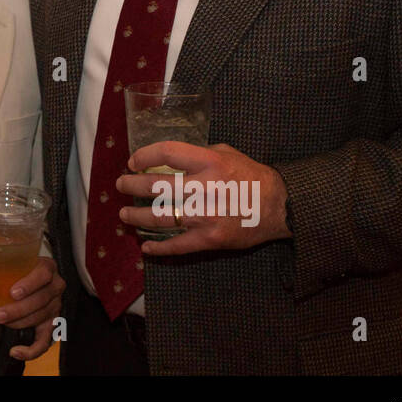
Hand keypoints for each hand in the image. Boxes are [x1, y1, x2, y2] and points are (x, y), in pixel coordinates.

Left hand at [0, 257, 64, 360]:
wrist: (29, 283)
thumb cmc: (16, 272)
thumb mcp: (2, 266)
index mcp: (46, 267)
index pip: (43, 273)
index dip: (30, 284)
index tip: (13, 293)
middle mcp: (55, 286)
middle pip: (41, 299)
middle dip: (19, 309)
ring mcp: (55, 306)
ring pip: (42, 318)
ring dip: (20, 323)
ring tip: (1, 324)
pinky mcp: (52, 325)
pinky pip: (45, 341)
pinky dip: (31, 350)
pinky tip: (16, 351)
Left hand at [115, 141, 289, 254]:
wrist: (280, 206)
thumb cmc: (252, 176)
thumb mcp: (228, 152)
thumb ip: (199, 153)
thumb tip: (170, 158)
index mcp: (209, 161)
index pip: (166, 153)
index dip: (144, 156)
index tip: (133, 162)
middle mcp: (205, 187)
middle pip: (156, 187)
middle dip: (132, 186)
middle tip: (121, 185)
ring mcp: (206, 215)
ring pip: (160, 218)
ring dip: (137, 218)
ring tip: (124, 216)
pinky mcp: (210, 239)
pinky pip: (178, 245)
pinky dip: (159, 248)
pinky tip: (146, 247)